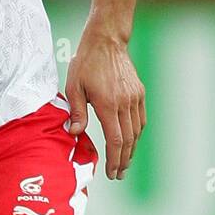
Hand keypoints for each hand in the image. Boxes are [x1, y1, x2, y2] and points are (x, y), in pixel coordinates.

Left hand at [65, 29, 145, 178]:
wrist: (107, 41)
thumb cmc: (86, 63)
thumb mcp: (74, 86)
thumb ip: (77, 112)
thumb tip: (74, 134)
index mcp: (108, 104)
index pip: (116, 140)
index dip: (115, 159)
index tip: (112, 172)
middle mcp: (125, 103)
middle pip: (128, 140)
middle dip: (123, 160)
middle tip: (118, 174)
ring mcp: (135, 98)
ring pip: (137, 131)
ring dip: (131, 149)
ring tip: (124, 163)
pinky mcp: (139, 93)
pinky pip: (140, 119)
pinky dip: (136, 134)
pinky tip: (131, 142)